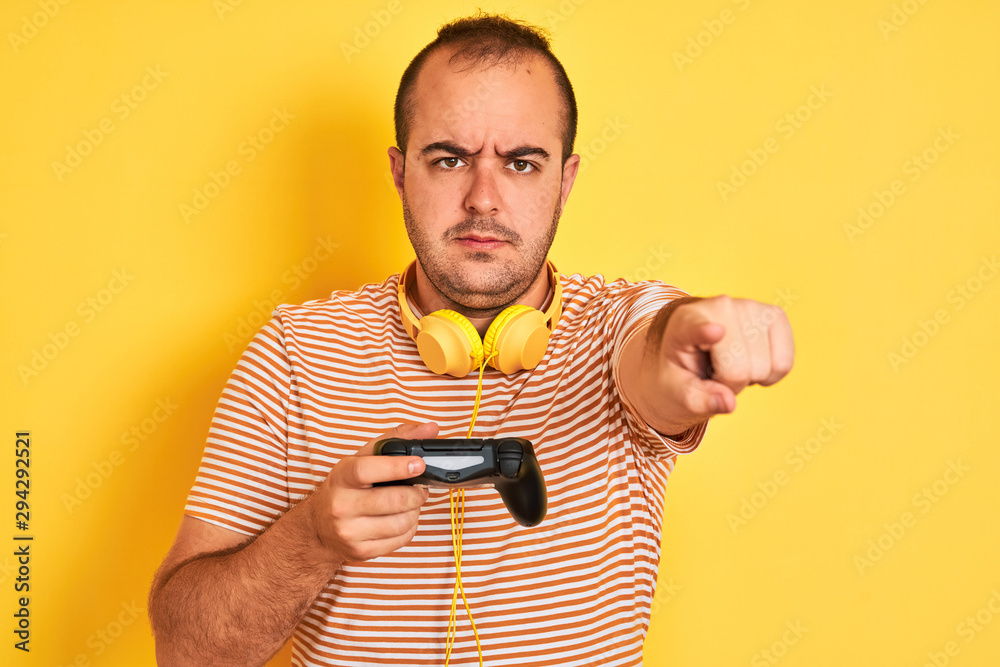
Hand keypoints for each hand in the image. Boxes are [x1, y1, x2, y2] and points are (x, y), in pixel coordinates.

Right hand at [308, 421, 437, 563]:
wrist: (319, 526)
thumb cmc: (347, 486)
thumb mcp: (363, 458)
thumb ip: (397, 439)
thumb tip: (432, 428)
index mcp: (341, 477)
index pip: (367, 470)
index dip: (396, 467)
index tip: (419, 464)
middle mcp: (341, 505)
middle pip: (393, 500)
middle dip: (416, 493)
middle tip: (420, 487)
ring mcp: (350, 532)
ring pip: (401, 522)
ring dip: (415, 511)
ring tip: (410, 503)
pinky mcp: (361, 552)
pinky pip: (400, 540)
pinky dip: (410, 528)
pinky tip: (402, 519)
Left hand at [648, 295, 793, 431]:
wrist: (699, 352)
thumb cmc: (684, 372)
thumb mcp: (679, 393)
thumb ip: (699, 400)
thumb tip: (728, 402)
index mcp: (684, 323)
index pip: (695, 328)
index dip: (705, 332)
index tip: (715, 332)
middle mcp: (719, 306)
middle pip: (739, 368)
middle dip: (730, 383)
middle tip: (716, 373)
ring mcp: (750, 306)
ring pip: (765, 367)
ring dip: (751, 378)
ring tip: (732, 364)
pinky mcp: (775, 315)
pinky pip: (784, 363)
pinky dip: (771, 374)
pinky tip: (752, 362)